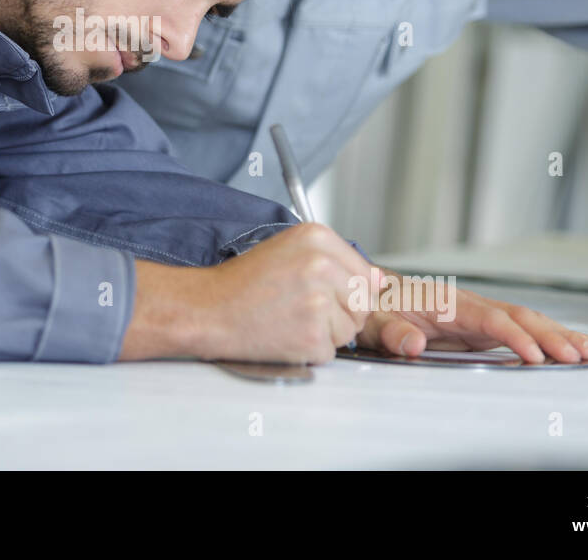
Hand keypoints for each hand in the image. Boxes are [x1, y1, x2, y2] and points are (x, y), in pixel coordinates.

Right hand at [200, 222, 374, 363]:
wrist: (208, 309)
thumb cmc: (243, 283)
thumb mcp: (289, 250)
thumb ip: (336, 259)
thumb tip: (379, 281)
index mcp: (317, 237)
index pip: (366, 273)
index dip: (345, 289)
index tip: (317, 291)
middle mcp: (321, 265)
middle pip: (364, 302)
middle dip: (340, 311)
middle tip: (300, 307)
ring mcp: (318, 301)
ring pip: (351, 328)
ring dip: (326, 332)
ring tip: (290, 318)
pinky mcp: (313, 335)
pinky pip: (332, 350)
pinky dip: (311, 349)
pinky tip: (285, 333)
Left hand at [355, 268, 587, 363]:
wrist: (369, 296)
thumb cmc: (374, 308)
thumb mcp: (374, 320)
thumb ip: (392, 332)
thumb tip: (412, 343)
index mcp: (447, 302)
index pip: (489, 318)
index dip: (514, 336)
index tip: (535, 355)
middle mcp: (468, 304)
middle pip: (517, 316)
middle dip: (550, 334)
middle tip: (580, 353)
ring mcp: (476, 314)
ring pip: (523, 320)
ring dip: (556, 334)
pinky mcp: (479, 325)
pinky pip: (516, 329)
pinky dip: (543, 336)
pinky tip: (566, 346)